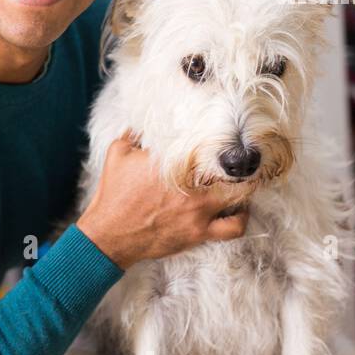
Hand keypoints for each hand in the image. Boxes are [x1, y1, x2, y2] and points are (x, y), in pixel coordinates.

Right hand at [76, 132, 250, 269]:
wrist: (109, 234)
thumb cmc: (113, 194)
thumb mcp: (117, 154)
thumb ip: (133, 133)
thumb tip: (142, 120)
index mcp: (173, 164)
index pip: (205, 144)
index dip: (218, 138)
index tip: (221, 134)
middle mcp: (191, 186)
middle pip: (230, 169)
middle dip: (238, 161)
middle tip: (242, 156)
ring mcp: (198, 210)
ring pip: (239, 196)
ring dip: (245, 187)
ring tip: (245, 180)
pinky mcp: (199, 232)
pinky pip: (234, 227)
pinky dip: (242, 217)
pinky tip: (240, 209)